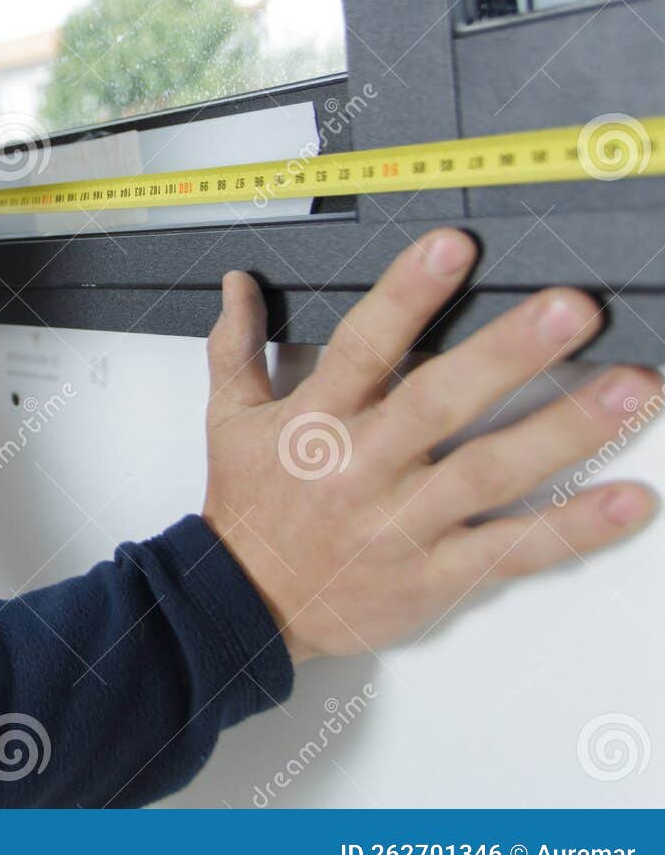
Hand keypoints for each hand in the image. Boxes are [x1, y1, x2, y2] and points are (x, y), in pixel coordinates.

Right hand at [203, 227, 659, 664]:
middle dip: (507, 354)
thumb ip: (238, 347)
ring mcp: (402, 524)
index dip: (406, 296)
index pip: (362, 348)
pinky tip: (629, 501)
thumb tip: (239, 285)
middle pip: (439, 403)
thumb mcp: (230, 421)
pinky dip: (573, 530)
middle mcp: (362, 468)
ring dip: (566, 431)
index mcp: (316, 422)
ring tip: (632, 390)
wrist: (245, 606)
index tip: (452, 248)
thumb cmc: (249, 510)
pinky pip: (511, 551)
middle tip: (570, 310)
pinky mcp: (435, 575)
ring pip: (490, 472)